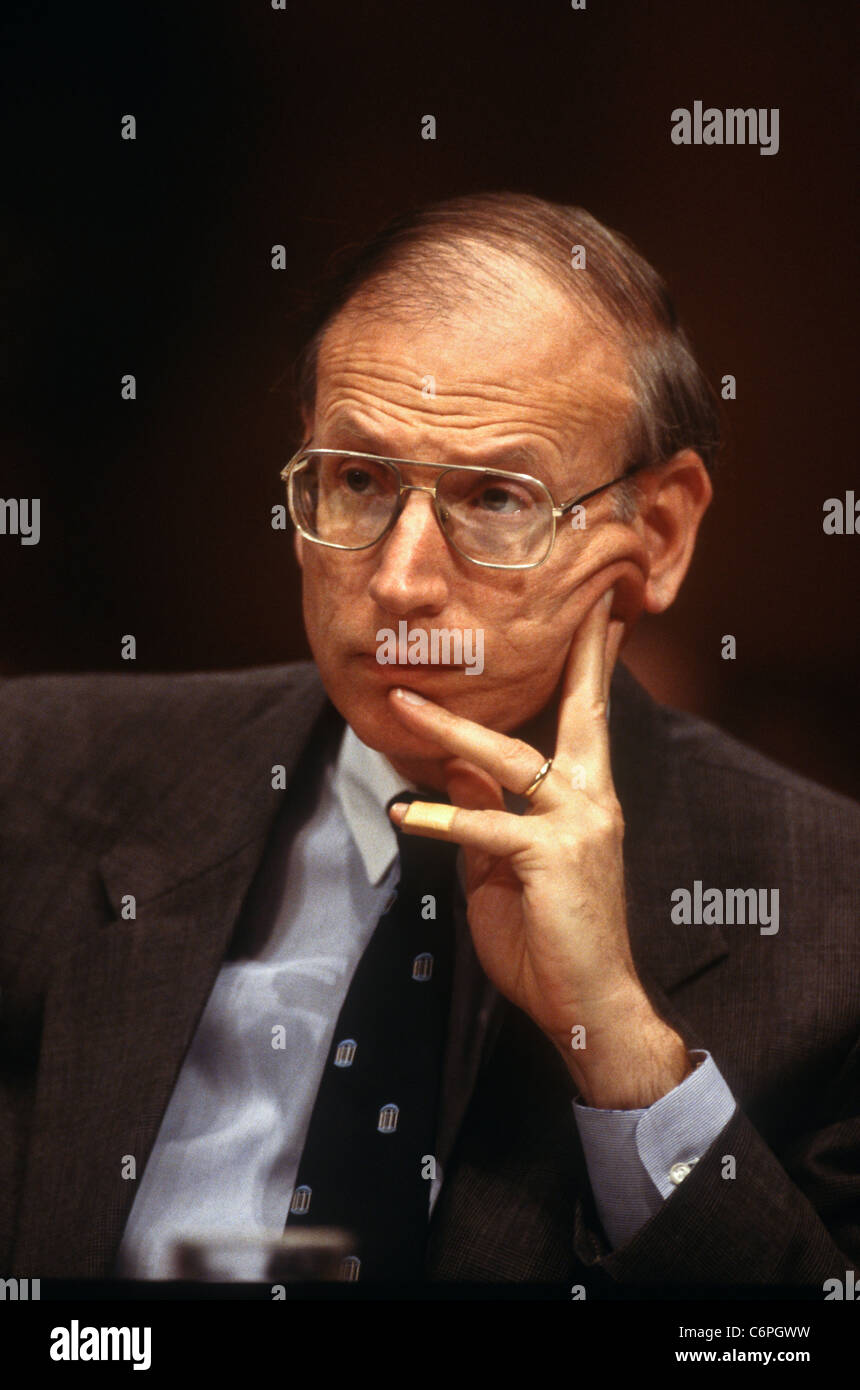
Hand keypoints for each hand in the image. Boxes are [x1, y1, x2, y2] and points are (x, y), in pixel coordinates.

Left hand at [388, 586, 690, 1108]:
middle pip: (584, 712)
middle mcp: (594, 801)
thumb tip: (457, 768)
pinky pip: (486, 827)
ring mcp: (579, 825)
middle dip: (579, 653)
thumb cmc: (550, 938)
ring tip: (402, 702)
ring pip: (512, 758)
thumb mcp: (505, 867)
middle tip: (583, 599)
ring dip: (451, 728)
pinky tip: (403, 815)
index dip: (590, 667)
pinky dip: (441, 820)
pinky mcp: (552, 856)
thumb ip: (486, 814)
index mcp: (589, 799)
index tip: (597, 616)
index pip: (588, 720)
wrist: (591, 1004)